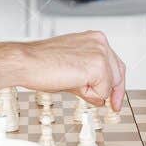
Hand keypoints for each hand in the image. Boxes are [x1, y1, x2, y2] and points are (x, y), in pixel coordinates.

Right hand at [0, 32, 126, 111]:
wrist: (26, 62)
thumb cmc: (41, 64)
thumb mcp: (73, 70)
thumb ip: (90, 79)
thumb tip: (100, 96)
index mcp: (94, 39)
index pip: (115, 64)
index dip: (117, 85)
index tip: (115, 99)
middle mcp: (100, 42)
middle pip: (118, 74)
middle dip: (112, 93)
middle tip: (111, 106)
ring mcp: (100, 52)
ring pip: (110, 85)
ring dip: (93, 92)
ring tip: (72, 84)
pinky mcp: (97, 65)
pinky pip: (102, 92)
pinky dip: (89, 96)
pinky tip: (72, 85)